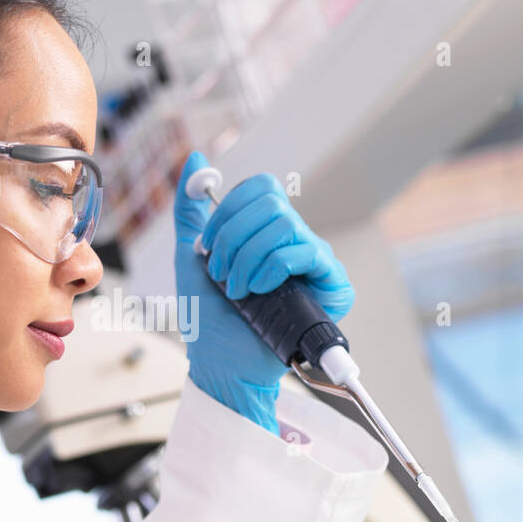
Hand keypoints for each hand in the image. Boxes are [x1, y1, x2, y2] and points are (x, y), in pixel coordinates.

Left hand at [174, 151, 354, 432]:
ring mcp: (315, 260)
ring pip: (284, 225)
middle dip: (232, 238)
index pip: (259, 189)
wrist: (222, 364)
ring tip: (238, 290)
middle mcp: (294, 239)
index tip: (207, 248)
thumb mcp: (190, 256)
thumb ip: (189, 208)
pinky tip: (259, 290)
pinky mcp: (333, 283)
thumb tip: (195, 157)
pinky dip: (272, 267)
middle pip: (270, 201)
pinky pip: (305, 251)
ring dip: (247, 259)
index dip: (226, 212)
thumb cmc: (210, 317)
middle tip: (221, 274)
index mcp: (266, 230)